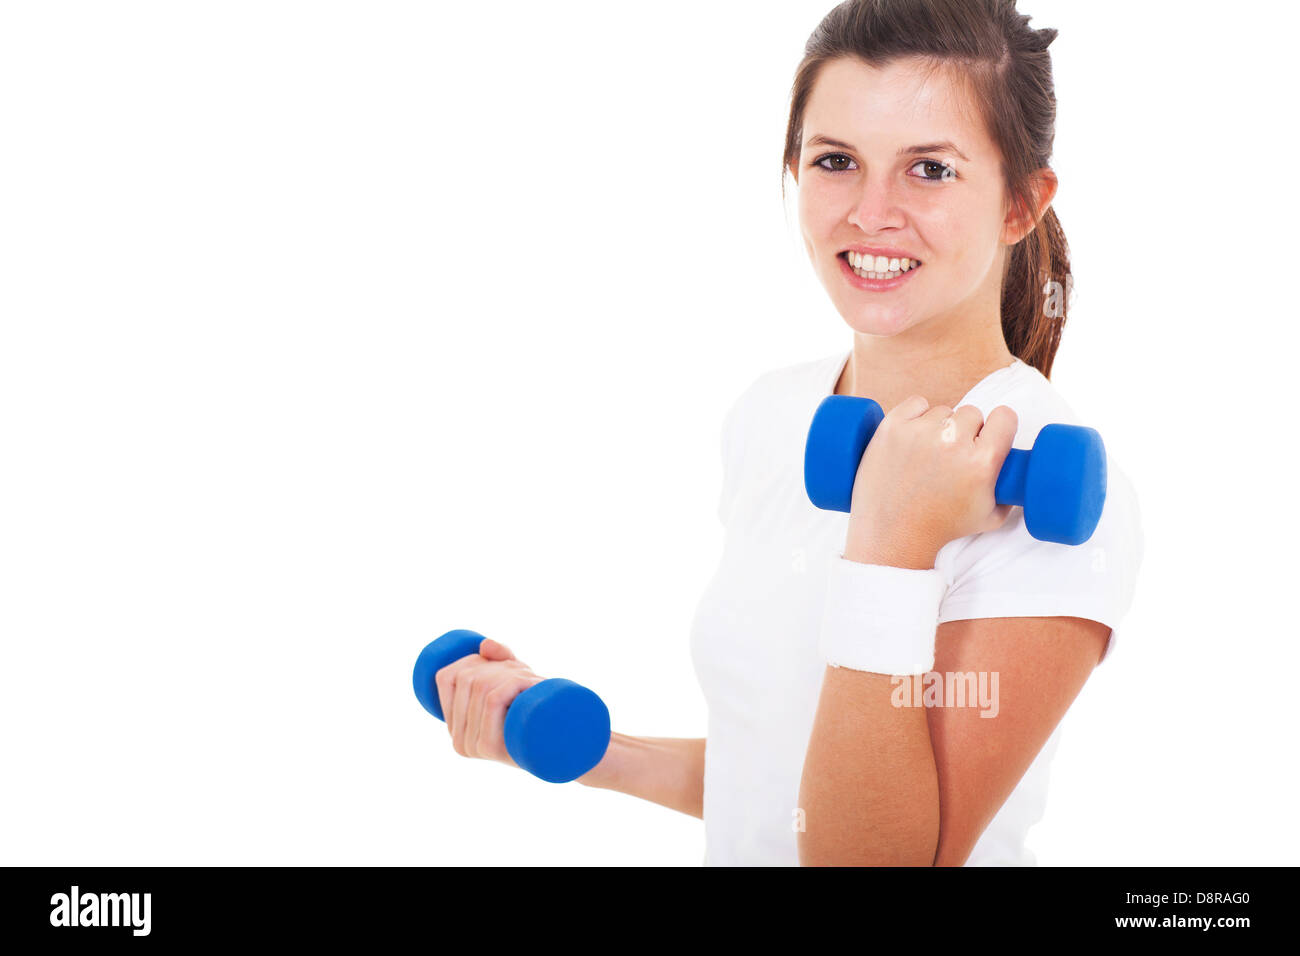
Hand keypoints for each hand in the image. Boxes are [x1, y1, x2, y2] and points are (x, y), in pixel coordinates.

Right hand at [433, 638, 545, 768]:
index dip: (471, 659)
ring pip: (482, 685)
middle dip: (496, 664)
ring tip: (529, 678)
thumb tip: (485, 645)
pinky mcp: (492, 747)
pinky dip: (510, 683)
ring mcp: (474, 746)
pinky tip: (525, 685)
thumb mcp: (515, 682)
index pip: (446, 678)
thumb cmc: (535, 711)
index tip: (498, 662)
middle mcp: (458, 741)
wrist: (562, 745)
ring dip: (509, 672)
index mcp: (455, 728)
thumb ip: (500, 658)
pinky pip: (493, 700)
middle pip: (468, 679)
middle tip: (523, 672)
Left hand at [844, 395, 1018, 567]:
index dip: (999, 426)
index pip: (1005, 416)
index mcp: (982, 461)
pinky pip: (915, 403)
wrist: (893, 534)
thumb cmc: (942, 527)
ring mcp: (919, 433)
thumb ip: (1011, 492)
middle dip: (967, 431)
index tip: (989, 435)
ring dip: (939, 426)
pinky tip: (913, 437)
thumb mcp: (991, 517)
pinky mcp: (892, 427)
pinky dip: (916, 415)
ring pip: (942, 410)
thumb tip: (1022, 473)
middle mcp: (952, 442)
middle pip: (972, 413)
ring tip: (928, 455)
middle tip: (953, 455)